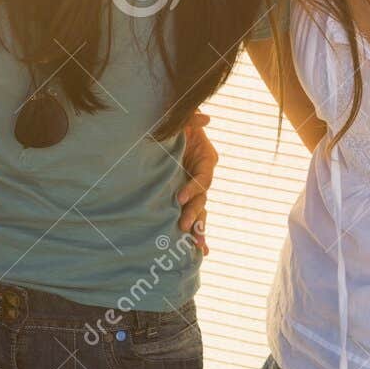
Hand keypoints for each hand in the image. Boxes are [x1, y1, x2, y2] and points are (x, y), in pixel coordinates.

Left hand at [177, 110, 216, 254]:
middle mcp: (203, 177)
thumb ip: (192, 118)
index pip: (203, 177)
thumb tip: (206, 118)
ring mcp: (195, 189)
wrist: (163, 135)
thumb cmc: (173, 124)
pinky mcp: (186, 199)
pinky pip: (194, 217)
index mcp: (206, 159)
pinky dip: (197, 232)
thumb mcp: (182, 119)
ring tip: (197, 247)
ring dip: (199, 229)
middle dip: (194, 214)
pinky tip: (200, 250)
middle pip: (202, 199)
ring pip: (201, 212)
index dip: (193, 188)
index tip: (179, 198)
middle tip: (183, 227)